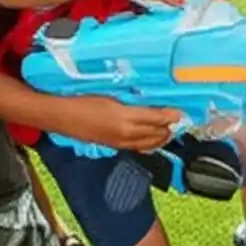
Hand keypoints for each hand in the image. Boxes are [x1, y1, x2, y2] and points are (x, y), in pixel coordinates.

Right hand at [63, 96, 180, 151]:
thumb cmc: (84, 103)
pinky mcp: (116, 146)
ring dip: (162, 137)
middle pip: (157, 133)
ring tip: (168, 130)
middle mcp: (127, 133)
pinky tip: (152, 139)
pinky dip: (150, 144)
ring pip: (150, 143)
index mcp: (126, 117)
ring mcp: (122, 142)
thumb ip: (133, 103)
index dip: (171, 116)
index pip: (157, 119)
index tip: (181, 113)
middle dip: (169, 128)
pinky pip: (139, 148)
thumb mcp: (111, 98)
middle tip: (177, 120)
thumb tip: (150, 106)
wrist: (65, 117)